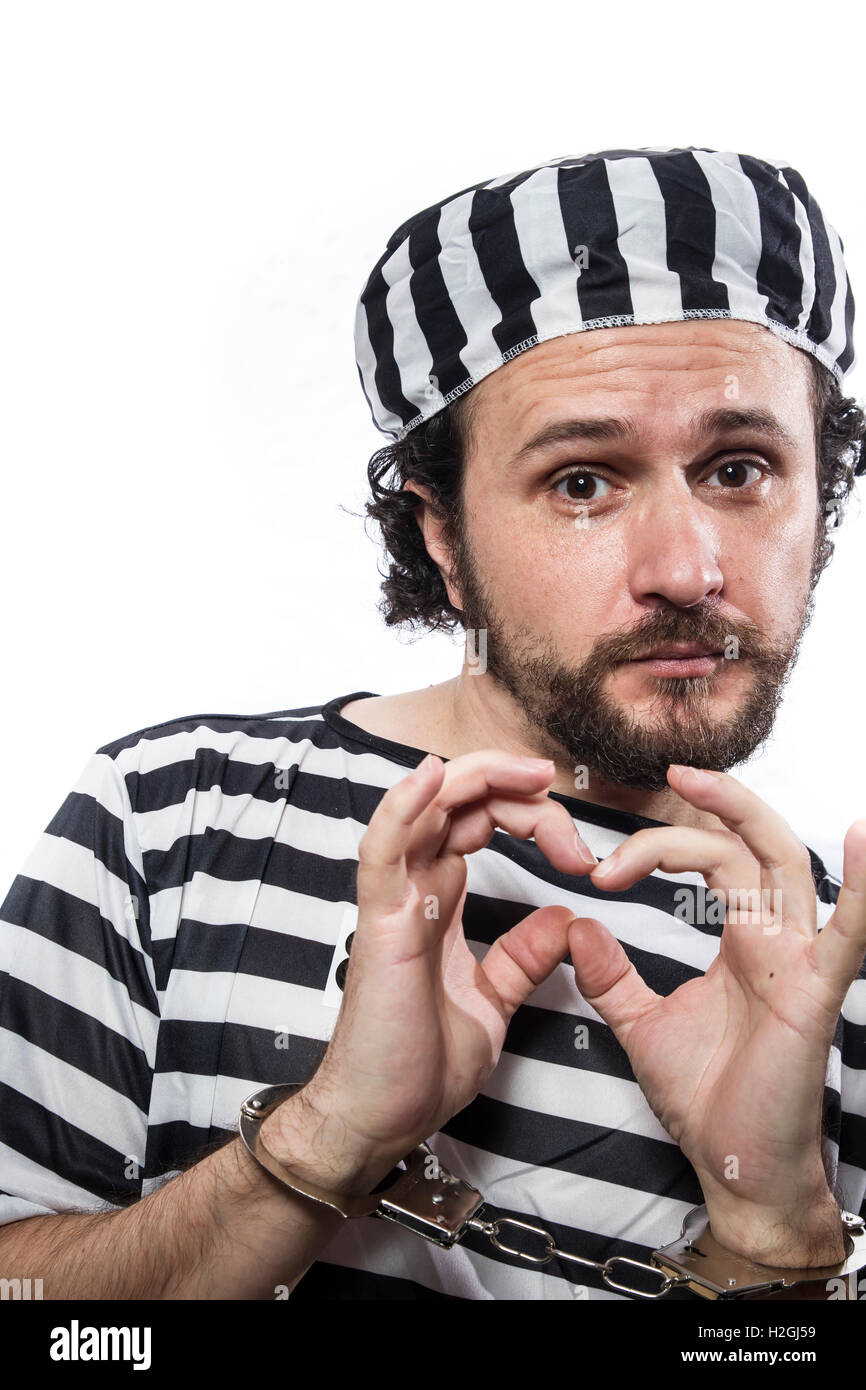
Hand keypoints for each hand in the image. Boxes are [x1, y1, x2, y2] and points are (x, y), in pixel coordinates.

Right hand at [263, 750, 595, 1183]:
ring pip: (425, 806)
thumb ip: (522, 958)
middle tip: (561, 791)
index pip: (480, 821)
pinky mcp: (379, 924)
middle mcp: (415, 888)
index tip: (580, 845)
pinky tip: (431, 777)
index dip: (528, 811)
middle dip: (515, 788)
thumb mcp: (492, 1002)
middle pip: (460, 802)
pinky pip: (383, 850)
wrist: (382, 1119)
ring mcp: (394, 900)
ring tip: (528, 772)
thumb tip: (563, 922)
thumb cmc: (420, 1064)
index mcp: (440, 899)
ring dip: (478, 777)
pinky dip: (402, 806)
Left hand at [569, 764, 865, 1265]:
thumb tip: (576, 930)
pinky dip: (865, 890)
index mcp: (741, 941)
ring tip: (705, 781)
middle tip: (670, 773)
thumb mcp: (643, 1025)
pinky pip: (850, 935)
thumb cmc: (708, 1099)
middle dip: (714, 806)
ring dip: (749, 818)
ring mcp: (798, 962)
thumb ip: (612, 977)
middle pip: (752, 847)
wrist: (738, 1169)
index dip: (658, 846)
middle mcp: (774, 940)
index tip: (600, 868)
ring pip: (786, 867)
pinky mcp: (815, 994)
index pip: (710, 861)